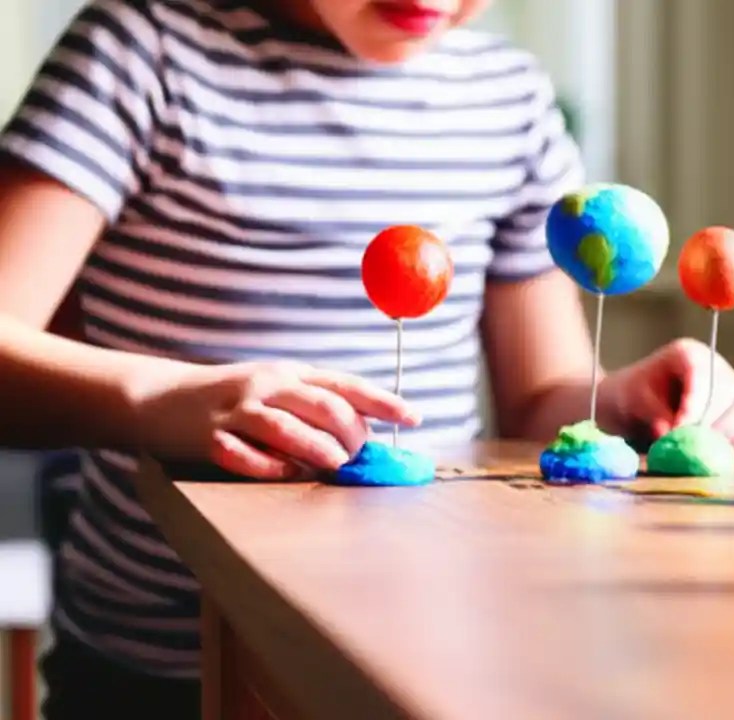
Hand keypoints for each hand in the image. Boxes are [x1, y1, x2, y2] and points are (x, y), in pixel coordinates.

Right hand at [130, 360, 418, 479]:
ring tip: (335, 465)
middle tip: (358, 456)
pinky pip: (248, 456)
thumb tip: (367, 435)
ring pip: (290, 429)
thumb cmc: (233, 400)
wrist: (158, 397)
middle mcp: (268, 385)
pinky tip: (286, 473)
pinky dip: (271, 467)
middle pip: (325, 406)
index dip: (384, 402)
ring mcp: (238, 410)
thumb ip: (316, 406)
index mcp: (291, 373)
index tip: (414, 419)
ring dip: (320, 450)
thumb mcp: (277, 389)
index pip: (347, 385)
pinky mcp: (211, 437)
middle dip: (353, 434)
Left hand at [598, 338, 733, 449]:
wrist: (633, 411)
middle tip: (690, 445)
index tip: (678, 429)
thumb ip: (651, 412)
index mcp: (688, 354)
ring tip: (705, 450)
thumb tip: (671, 429)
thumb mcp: (631, 401)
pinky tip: (728, 449)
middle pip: (732, 390)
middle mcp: (717, 366)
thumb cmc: (630, 400)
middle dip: (712, 423)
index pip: (703, 372)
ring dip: (732, 433)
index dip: (695, 403)